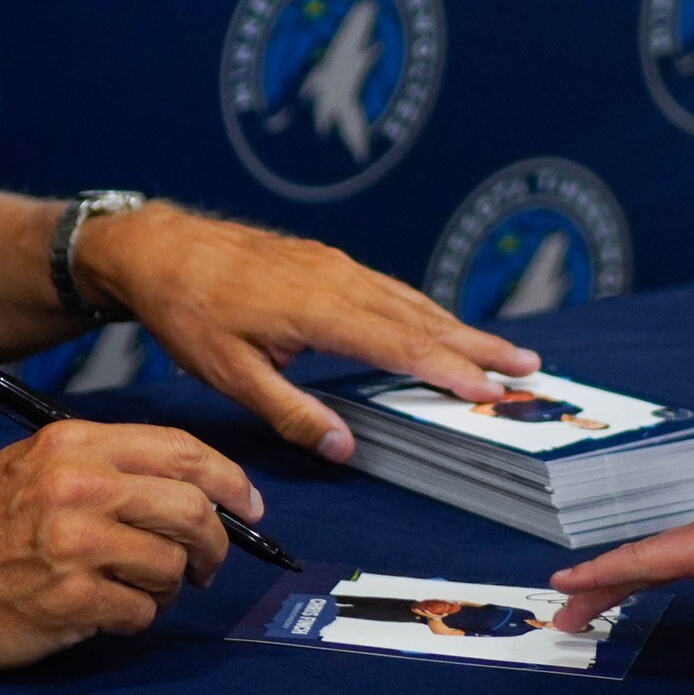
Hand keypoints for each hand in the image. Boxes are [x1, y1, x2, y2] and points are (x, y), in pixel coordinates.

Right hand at [0, 420, 263, 667]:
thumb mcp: (32, 465)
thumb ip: (106, 465)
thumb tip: (193, 485)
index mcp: (73, 444)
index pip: (181, 451)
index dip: (230, 480)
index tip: (249, 506)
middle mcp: (78, 486)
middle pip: (192, 509)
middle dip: (214, 544)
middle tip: (206, 566)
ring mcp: (74, 543)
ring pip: (172, 565)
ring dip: (166, 587)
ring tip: (133, 590)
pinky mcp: (70, 598)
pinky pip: (141, 612)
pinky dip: (133, 618)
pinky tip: (103, 612)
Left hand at [77, 205, 536, 460]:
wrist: (161, 248)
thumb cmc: (190, 312)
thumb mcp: (230, 374)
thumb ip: (291, 412)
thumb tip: (345, 446)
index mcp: (320, 309)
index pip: (401, 346)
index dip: (450, 370)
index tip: (494, 391)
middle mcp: (339, 281)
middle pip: (422, 319)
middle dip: (479, 346)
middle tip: (532, 368)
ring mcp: (336, 266)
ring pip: (411, 300)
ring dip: (460, 327)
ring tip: (505, 350)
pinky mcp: (327, 262)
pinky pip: (391, 289)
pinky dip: (426, 311)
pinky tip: (439, 325)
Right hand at [544, 463, 693, 680]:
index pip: (645, 560)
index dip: (600, 575)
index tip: (558, 587)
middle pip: (641, 560)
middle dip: (597, 586)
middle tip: (560, 615)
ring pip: (658, 558)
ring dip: (620, 580)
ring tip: (588, 604)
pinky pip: (678, 558)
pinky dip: (650, 574)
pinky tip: (649, 583)